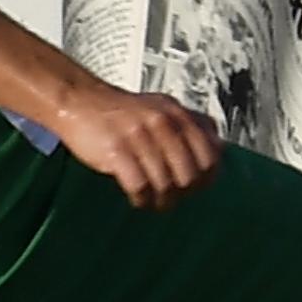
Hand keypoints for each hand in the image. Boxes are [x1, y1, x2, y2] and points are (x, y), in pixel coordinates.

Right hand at [54, 82, 223, 209]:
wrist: (81, 100)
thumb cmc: (123, 110)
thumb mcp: (164, 107)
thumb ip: (193, 124)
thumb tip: (220, 148)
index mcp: (178, 114)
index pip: (210, 157)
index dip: (206, 179)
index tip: (196, 187)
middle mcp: (163, 123)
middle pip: (190, 176)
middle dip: (183, 193)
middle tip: (172, 197)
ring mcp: (140, 136)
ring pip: (166, 185)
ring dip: (161, 200)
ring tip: (154, 201)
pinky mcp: (117, 151)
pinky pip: (139, 187)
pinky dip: (141, 199)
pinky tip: (137, 197)